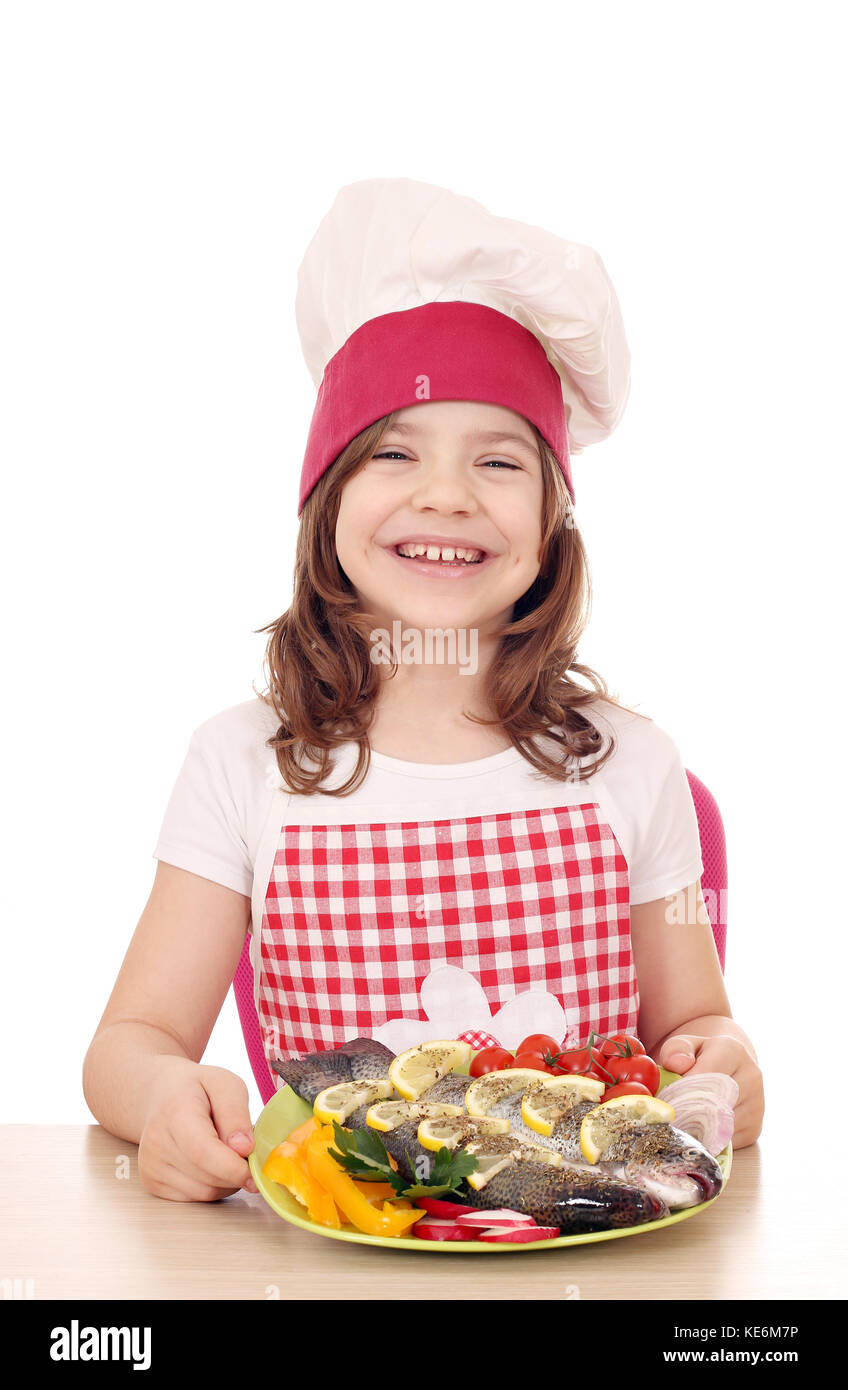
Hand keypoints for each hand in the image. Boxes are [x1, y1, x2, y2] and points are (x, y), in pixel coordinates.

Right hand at [138, 1057, 259, 1200]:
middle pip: (208, 1177)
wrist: (160, 1096)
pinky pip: (195, 1198)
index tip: (256, 1171)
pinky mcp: (153, 1183)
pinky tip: (210, 1163)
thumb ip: (236, 1114)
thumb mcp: (225, 1084)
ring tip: (226, 1152)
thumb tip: (244, 1149)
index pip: (203, 1152)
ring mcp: (151, 1166)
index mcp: (175, 1113)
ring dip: (227, 1181)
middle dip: (236, 1172)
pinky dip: (213, 1186)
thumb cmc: (196, 1088)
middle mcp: (157, 1143)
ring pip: (205, 1192)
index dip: (233, 1168)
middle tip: (245, 1150)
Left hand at [657, 1033, 763, 1148]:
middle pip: (713, 1105)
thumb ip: (676, 1049)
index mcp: (733, 1051)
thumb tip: (676, 1064)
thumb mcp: (685, 1044)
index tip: (662, 1104)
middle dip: (685, 1115)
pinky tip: (692, 1134)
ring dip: (695, 1132)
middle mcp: (751, 1078)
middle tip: (665, 1121)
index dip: (680, 1092)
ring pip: (720, 1129)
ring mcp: (755, 1106)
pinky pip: (725, 1143)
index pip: (705, 1076)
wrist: (730, 1065)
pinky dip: (706, 1143)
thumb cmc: (701, 1056)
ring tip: (677, 1125)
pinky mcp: (753, 1129)